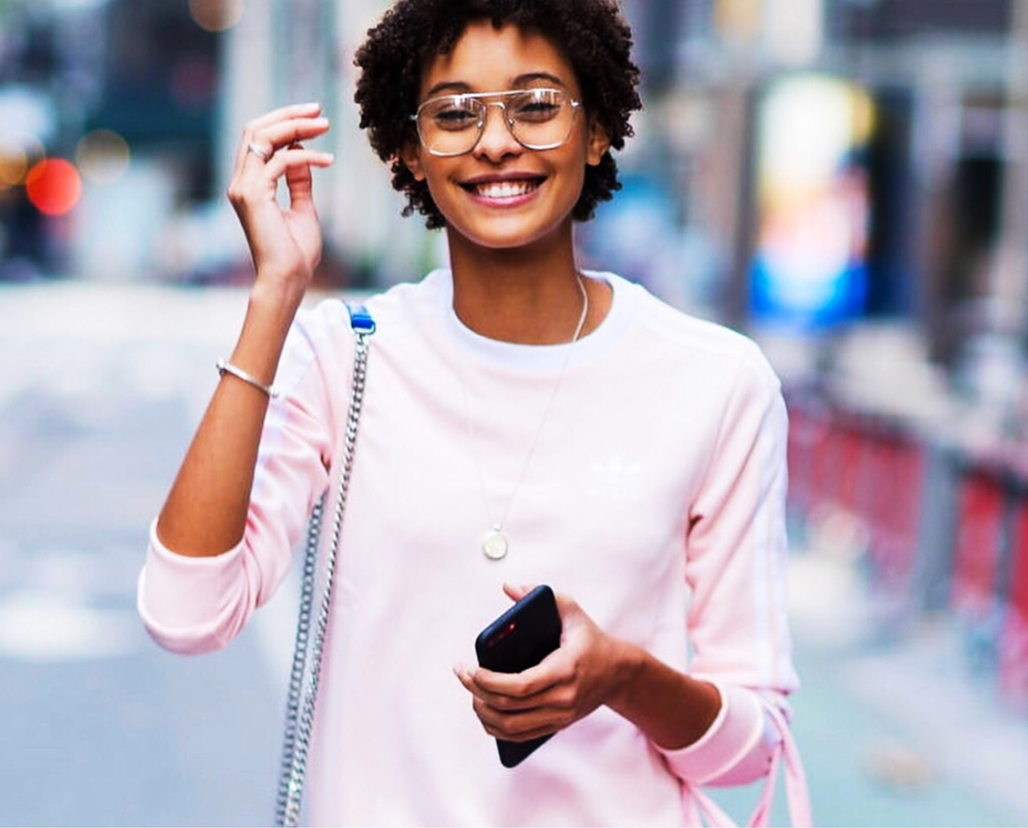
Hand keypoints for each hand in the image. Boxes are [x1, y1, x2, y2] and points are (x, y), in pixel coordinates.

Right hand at [226, 102, 334, 298]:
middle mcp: (241, 182)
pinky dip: (305, 157)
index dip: (284, 121)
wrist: (288, 279)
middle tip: (318, 111)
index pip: (258, 138)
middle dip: (288, 115)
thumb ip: (299, 181)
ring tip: (324, 127)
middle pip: (255, 129)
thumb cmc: (295, 252)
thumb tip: (302, 154)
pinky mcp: (253, 196)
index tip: (314, 117)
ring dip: (296, 127)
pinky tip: (327, 161)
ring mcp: (243, 188)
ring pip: (262, 137)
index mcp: (249, 184)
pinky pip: (279, 161)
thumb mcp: (302, 208)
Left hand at [455, 584, 629, 742]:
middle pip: (509, 707)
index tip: (471, 668)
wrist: (619, 673)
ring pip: (511, 727)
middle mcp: (562, 698)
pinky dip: (496, 726)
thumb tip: (509, 587)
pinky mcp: (556, 725)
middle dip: (477, 692)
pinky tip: (484, 710)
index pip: (520, 685)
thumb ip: (540, 594)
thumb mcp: (571, 610)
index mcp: (565, 670)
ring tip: (471, 692)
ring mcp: (559, 716)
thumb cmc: (591, 639)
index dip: (490, 681)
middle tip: (462, 674)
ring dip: (484, 712)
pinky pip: (519, 735)